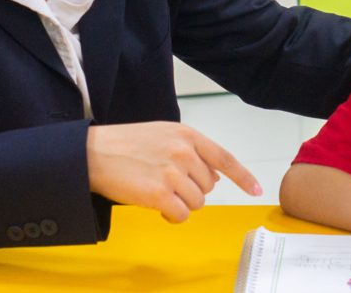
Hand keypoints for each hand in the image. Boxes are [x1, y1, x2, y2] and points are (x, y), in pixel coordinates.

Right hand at [87, 122, 260, 223]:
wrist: (94, 154)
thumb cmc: (125, 144)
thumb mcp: (163, 135)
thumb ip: (191, 150)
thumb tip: (213, 175)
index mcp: (187, 135)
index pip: (224, 158)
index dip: (243, 177)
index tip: (256, 189)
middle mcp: (184, 153)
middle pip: (208, 186)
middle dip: (192, 190)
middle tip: (167, 183)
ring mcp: (174, 174)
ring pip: (197, 203)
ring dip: (180, 203)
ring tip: (158, 191)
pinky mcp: (161, 195)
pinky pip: (181, 215)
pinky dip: (172, 215)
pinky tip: (156, 205)